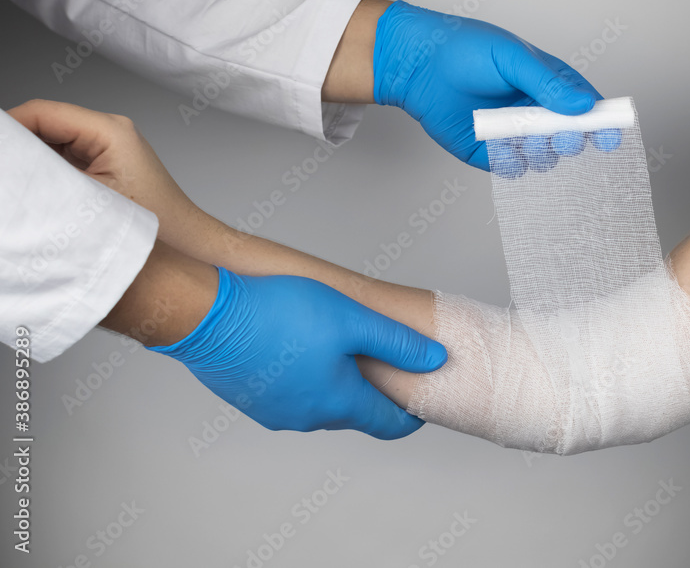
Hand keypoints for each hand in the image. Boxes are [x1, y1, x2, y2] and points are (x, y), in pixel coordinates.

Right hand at [6, 99, 201, 249]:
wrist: (184, 237)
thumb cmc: (152, 222)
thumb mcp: (88, 199)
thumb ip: (46, 176)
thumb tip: (13, 163)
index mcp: (110, 131)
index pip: (42, 112)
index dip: (8, 127)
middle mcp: (109, 128)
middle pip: (44, 121)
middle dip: (16, 143)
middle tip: (5, 172)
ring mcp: (106, 142)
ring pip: (50, 137)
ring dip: (29, 156)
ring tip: (14, 180)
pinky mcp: (103, 157)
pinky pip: (62, 151)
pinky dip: (43, 165)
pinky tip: (32, 185)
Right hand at [149, 266, 447, 437]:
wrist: (206, 315)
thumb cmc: (279, 314)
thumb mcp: (352, 320)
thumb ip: (397, 343)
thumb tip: (435, 360)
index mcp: (339, 403)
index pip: (388, 424)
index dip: (410, 414)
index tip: (422, 401)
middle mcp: (308, 418)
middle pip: (355, 412)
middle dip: (373, 393)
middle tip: (384, 361)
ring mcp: (277, 412)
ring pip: (321, 403)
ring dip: (336, 384)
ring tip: (340, 348)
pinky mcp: (252, 400)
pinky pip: (291, 395)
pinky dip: (305, 379)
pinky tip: (300, 348)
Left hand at [372, 0, 618, 172]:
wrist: (416, 66)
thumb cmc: (463, 49)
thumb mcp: (511, 57)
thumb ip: (547, 83)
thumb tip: (583, 104)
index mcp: (547, 83)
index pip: (585, 104)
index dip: (601, 120)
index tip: (612, 133)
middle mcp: (534, 110)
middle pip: (569, 136)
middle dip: (571, 140)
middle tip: (563, 136)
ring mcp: (513, 133)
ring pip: (544, 156)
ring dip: (540, 152)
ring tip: (522, 136)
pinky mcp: (489, 152)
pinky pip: (512, 167)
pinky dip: (511, 162)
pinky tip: (499, 147)